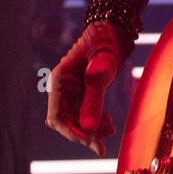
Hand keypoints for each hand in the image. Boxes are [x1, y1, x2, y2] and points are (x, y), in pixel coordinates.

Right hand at [46, 20, 132, 156]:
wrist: (115, 31)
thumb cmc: (105, 46)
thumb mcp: (100, 72)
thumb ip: (94, 100)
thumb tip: (88, 130)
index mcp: (58, 82)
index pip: (57, 118)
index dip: (72, 132)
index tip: (90, 141)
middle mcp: (62, 89)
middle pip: (67, 122)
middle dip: (84, 133)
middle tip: (103, 142)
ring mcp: (72, 93)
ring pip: (77, 121)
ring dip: (92, 130)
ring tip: (111, 128)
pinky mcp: (83, 94)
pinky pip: (86, 115)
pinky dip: (96, 122)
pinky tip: (109, 123)